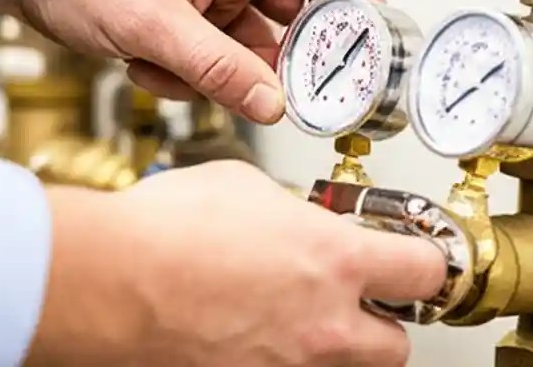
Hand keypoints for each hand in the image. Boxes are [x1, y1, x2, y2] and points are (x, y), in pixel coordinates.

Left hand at [0, 0, 382, 123]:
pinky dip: (174, 65)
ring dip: (208, 68)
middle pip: (281, 10)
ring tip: (164, 69)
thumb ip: (220, 70)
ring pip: (234, 39)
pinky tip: (138, 63)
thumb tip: (273, 103)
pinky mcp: (162, 5)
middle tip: (260, 91)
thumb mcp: (154, 28)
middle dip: (266, 56)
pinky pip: (196, 46)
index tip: (369, 39)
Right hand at [25, 162, 447, 365]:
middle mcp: (324, 325)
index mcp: (335, 261)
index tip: (411, 255)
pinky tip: (245, 334)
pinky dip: (275, 358)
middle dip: (380, 322)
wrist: (109, 283)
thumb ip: (285, 208)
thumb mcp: (240, 184)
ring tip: (291, 317)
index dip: (421, 259)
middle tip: (353, 299)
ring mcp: (287, 366)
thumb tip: (288, 216)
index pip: (424, 270)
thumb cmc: (164, 231)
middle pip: (396, 345)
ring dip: (330, 345)